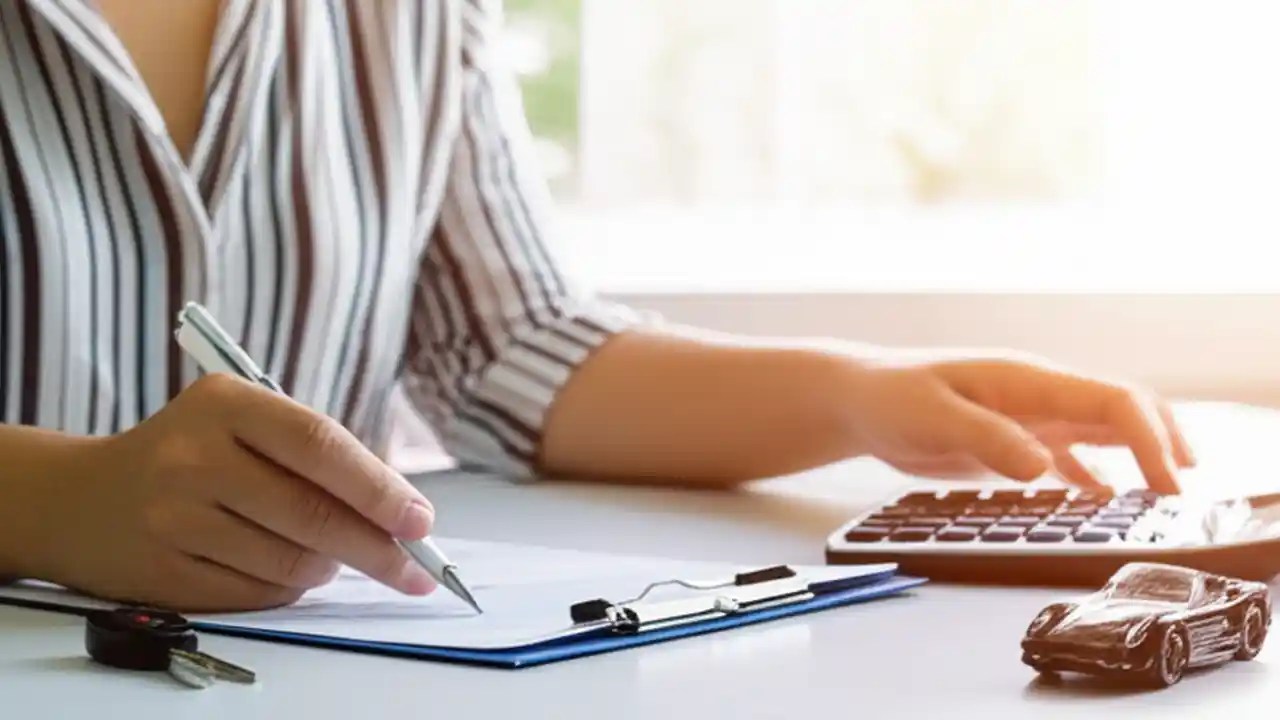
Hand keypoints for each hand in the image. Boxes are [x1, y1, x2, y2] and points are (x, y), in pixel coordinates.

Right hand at [45, 374, 436, 611]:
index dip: (378, 487)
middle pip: (312, 513)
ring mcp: (173, 516)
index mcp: (225, 403)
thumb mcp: (243, 424)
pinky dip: (287, 589)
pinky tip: (282, 569)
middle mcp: (193, 455)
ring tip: (328, 554)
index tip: (422, 521)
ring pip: (291, 562)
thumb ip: (314, 457)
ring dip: (328, 566)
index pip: (319, 444)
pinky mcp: (162, 572)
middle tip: (416, 569)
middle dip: (378, 548)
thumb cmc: (192, 454)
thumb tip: (401, 514)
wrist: (81, 498)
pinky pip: (257, 595)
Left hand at [844, 353, 1194, 491]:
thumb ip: (987, 438)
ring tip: (1159, 500)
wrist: (858, 399)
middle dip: (1159, 443)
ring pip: (1101, 433)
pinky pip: (1069, 458)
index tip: (1168, 478)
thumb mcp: (932, 417)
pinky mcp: (1013, 442)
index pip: (1109, 398)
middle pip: (1120, 410)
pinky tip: (1105, 504)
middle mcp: (1038, 395)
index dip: (1148, 436)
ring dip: (1134, 460)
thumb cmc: (889, 397)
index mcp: (1026, 379)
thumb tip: (1042, 467)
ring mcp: (1029, 418)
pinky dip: (1094, 480)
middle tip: (1180, 489)